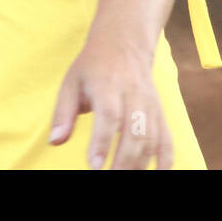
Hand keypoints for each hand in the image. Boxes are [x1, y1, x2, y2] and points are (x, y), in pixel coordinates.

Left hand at [48, 29, 172, 169]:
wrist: (124, 41)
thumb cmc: (93, 66)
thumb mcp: (71, 81)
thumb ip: (63, 113)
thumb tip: (54, 141)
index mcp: (108, 85)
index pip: (109, 116)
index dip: (103, 142)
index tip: (95, 165)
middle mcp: (133, 95)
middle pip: (135, 131)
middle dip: (124, 161)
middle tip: (111, 178)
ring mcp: (150, 104)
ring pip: (151, 137)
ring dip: (141, 164)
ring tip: (126, 179)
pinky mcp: (159, 111)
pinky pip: (167, 138)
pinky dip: (166, 159)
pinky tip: (160, 174)